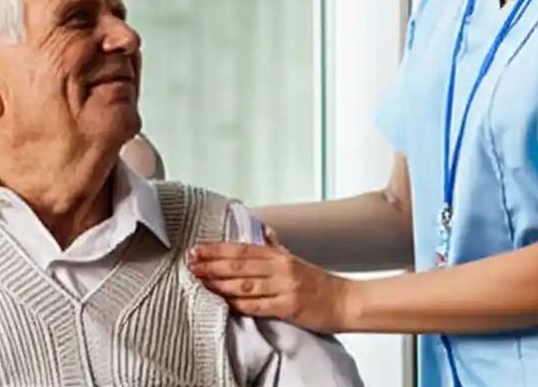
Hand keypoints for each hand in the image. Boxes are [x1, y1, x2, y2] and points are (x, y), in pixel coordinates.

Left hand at [187, 235, 356, 333]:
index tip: (197, 249)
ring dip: (220, 283)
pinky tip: (225, 303)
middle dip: (212, 264)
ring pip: (245, 284)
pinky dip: (239, 304)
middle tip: (192, 264)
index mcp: (280, 255)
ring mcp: (285, 287)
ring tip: (201, 282)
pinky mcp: (289, 306)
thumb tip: (263, 231)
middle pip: (240, 264)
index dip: (217, 248)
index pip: (242, 248)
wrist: (345, 301)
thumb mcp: (296, 260)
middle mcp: (281, 268)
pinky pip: (258, 305)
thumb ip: (276, 247)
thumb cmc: (319, 283)